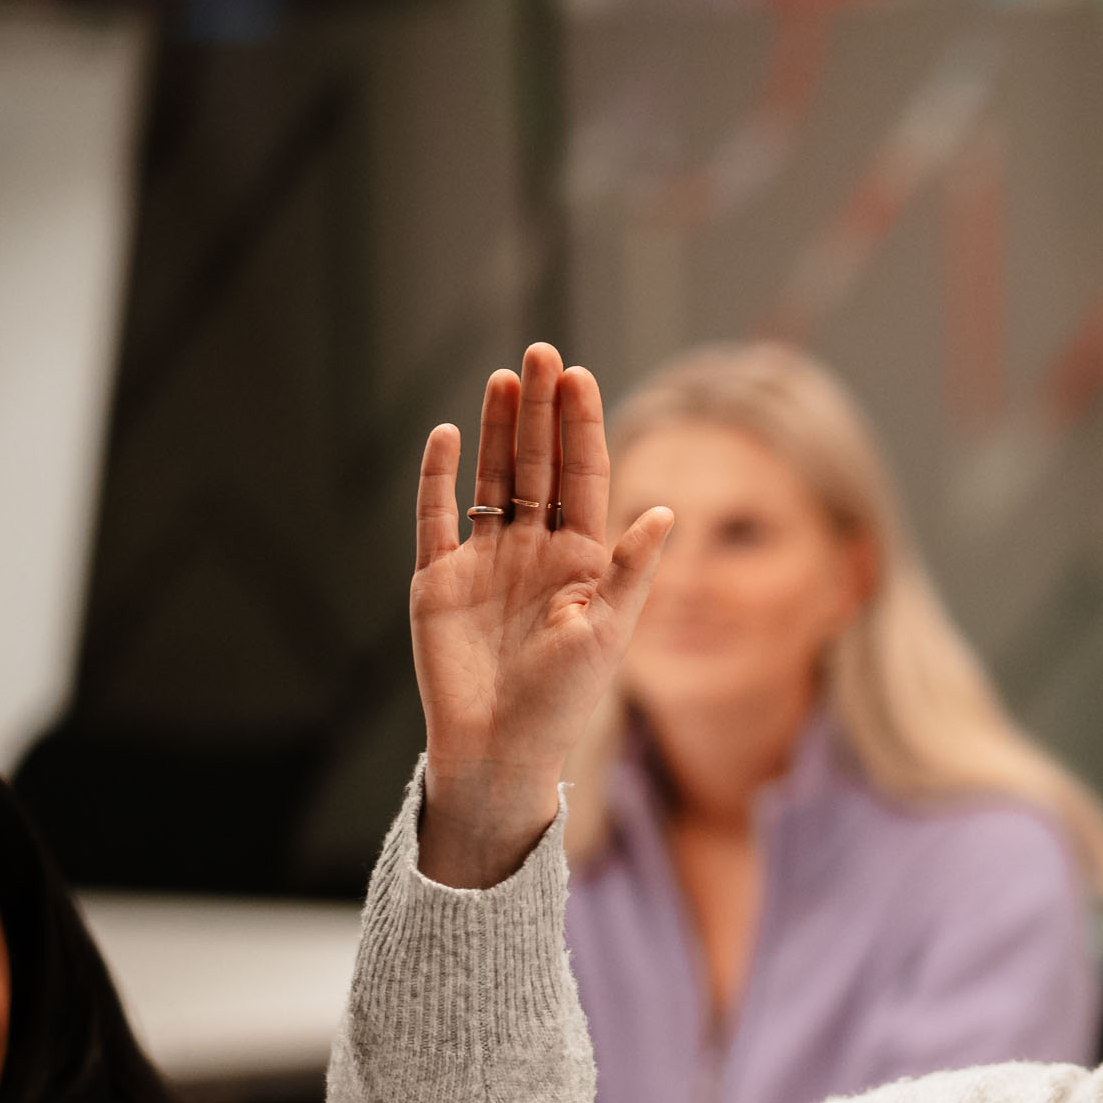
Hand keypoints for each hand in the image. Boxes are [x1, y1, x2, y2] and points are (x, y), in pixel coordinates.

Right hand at [405, 344, 676, 887]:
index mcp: (583, 559)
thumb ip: (632, 569)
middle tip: (542, 352)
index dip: (581, 427)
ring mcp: (485, 559)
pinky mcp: (437, 577)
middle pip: (537, 463)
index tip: (580, 377)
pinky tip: (449, 435)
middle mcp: (534, 549)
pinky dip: (440, 477)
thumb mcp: (608, 633)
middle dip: (541, 410)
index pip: (583, 476)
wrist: (499, 749)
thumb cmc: (562, 701)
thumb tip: (665, 511)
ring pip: (492, 477)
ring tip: (505, 376)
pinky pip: (436, 515)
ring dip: (498, 428)